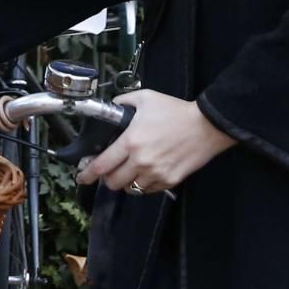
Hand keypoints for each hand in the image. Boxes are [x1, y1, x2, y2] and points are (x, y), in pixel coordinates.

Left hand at [76, 90, 236, 194]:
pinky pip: (148, 190)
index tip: (81, 177)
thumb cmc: (175, 111)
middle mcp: (141, 161)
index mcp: (131, 142)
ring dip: (124, 182)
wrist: (206, 126)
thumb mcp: (145, 98)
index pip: (102, 165)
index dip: (88, 173)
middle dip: (106, 178)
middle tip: (108, 171)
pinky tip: (144, 173)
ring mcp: (156, 174)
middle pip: (113, 182)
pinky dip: (142, 185)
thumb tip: (111, 107)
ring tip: (127, 171)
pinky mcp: (170, 181)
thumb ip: (122, 103)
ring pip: (130, 189)